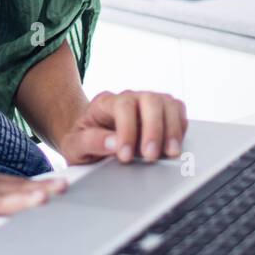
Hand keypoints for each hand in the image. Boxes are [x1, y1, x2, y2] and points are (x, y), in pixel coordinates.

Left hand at [58, 90, 187, 166]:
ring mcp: (147, 102)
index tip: (125, 155)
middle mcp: (129, 97)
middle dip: (153, 129)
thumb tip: (113, 143)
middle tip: (150, 156)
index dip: (127, 130)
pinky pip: (177, 110)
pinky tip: (174, 145)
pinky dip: (180, 126)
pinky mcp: (162, 112)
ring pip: (167, 103)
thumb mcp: (74, 145)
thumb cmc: (82, 141)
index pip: (122, 106)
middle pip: (149, 100)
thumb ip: (89, 142)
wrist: (89, 138)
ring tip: (170, 154)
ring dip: (171, 128)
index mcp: (105, 102)